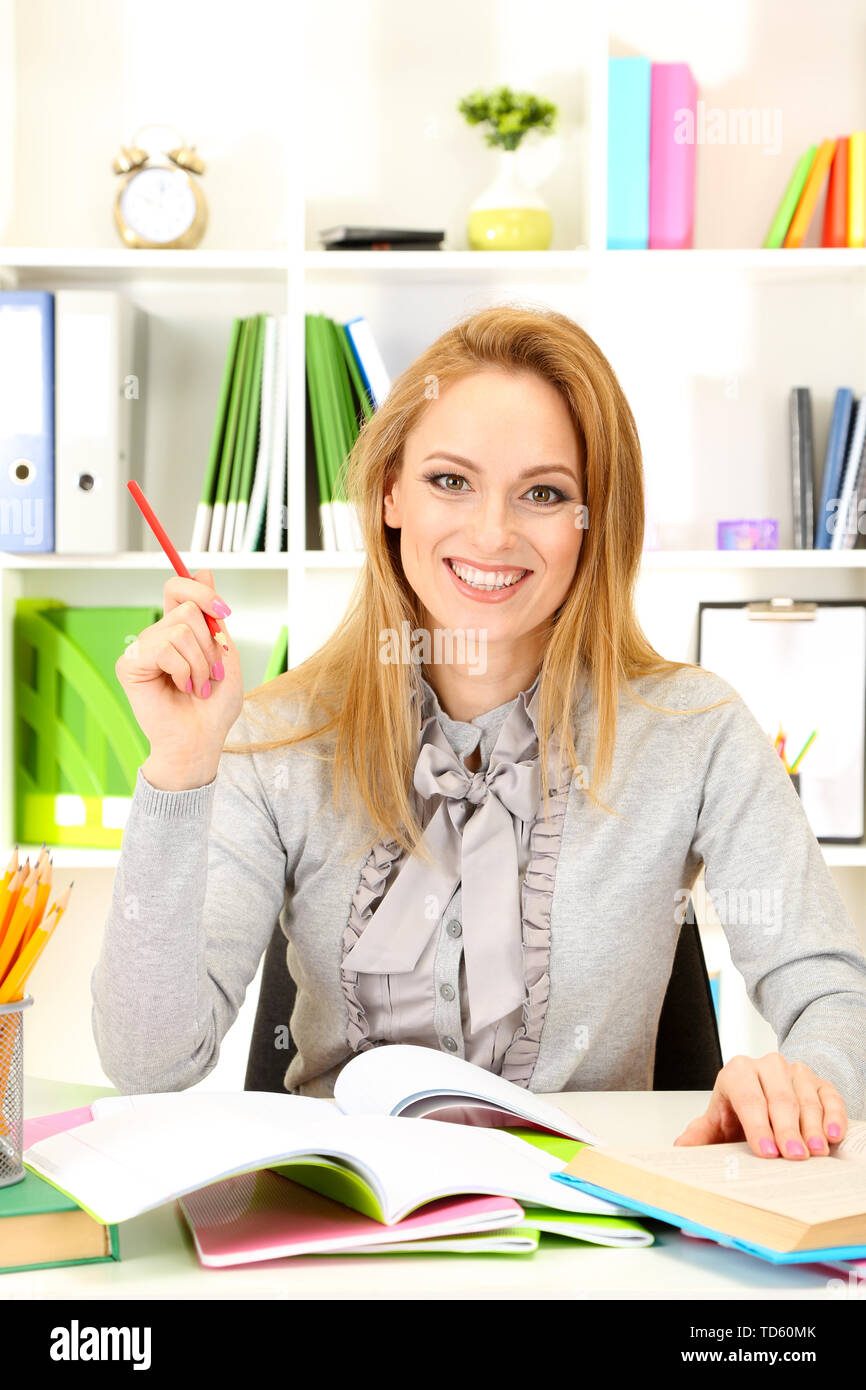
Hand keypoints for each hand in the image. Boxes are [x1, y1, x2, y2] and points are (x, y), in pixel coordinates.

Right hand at [115, 568, 243, 786]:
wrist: (201, 740)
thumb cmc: (214, 705)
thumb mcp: (224, 653)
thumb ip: (213, 616)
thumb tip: (204, 570)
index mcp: (179, 629)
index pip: (180, 588)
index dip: (202, 591)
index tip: (223, 612)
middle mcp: (158, 634)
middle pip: (186, 607)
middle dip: (210, 643)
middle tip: (211, 673)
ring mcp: (142, 647)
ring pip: (180, 629)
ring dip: (200, 663)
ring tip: (197, 686)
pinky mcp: (129, 663)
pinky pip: (164, 648)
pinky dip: (183, 671)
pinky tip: (180, 688)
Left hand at [672, 1053, 846, 1158]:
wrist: (766, 1096)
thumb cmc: (740, 1112)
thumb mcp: (719, 1121)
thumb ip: (701, 1134)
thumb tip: (681, 1147)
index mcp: (737, 1072)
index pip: (747, 1098)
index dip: (757, 1126)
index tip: (766, 1152)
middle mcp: (766, 1066)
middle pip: (778, 1098)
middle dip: (786, 1130)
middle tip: (793, 1156)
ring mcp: (794, 1072)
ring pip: (805, 1097)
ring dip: (812, 1127)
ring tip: (814, 1152)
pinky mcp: (818, 1082)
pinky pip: (829, 1096)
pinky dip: (833, 1116)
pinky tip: (832, 1135)